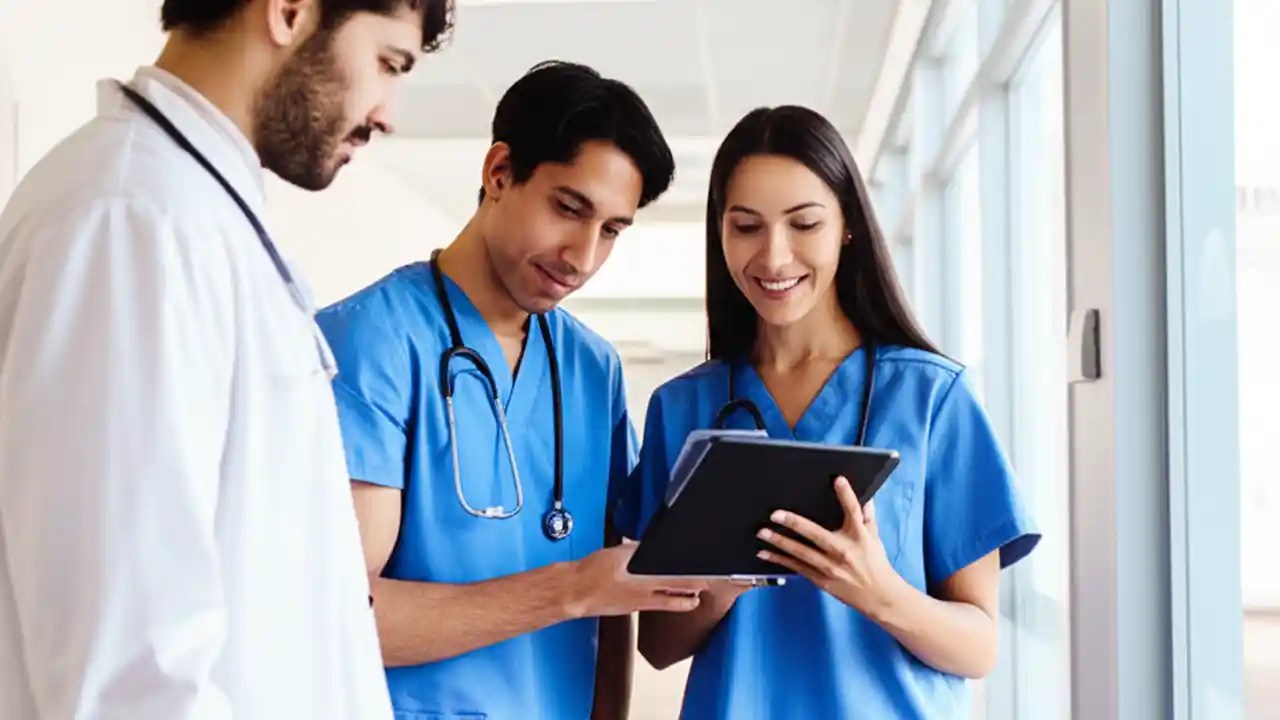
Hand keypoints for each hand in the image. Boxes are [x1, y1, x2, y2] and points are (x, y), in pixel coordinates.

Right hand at [567, 543, 707, 617]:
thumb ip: (638, 549)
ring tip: (693, 597)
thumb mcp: (619, 552)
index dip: (697, 580)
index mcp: (646, 581)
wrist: (575, 592)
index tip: (708, 576)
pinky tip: (662, 596)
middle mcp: (646, 596)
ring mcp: (639, 604)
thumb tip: (650, 547)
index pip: (681, 581)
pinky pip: (654, 605)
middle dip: (695, 591)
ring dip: (683, 599)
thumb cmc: (592, 573)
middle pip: (680, 597)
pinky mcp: (630, 608)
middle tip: (705, 586)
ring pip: (669, 604)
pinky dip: (664, 601)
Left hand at [755, 476, 899, 617]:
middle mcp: (844, 551)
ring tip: (763, 533)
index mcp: (859, 537)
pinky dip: (780, 560)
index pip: (854, 512)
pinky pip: (798, 568)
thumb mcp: (874, 537)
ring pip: (802, 553)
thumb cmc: (875, 562)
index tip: (838, 480)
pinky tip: (765, 553)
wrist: (878, 596)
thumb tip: (866, 497)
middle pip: (817, 535)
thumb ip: (867, 517)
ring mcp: (831, 567)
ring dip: (780, 542)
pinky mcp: (822, 580)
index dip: (846, 495)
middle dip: (795, 523)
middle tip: (775, 514)